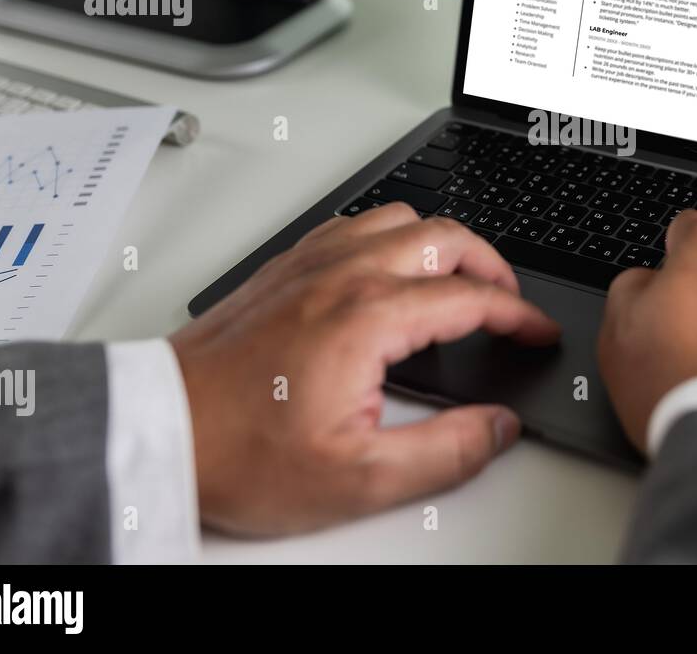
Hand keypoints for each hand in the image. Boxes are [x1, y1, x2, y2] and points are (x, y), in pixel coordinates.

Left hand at [169, 204, 558, 535]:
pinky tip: (393, 266)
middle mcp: (343, 275)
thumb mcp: (359, 479)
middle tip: (508, 302)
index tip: (536, 334)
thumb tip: (497, 428)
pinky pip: (356, 223)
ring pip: (402, 217)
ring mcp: (310, 263)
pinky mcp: (285, 267)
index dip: (518, 316)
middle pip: (446, 237)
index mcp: (368, 318)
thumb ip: (446, 452)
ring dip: (444, 242)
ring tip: (461, 278)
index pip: (470, 297)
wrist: (161, 429)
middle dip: (492, 265)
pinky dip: (394, 235)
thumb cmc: (240, 452)